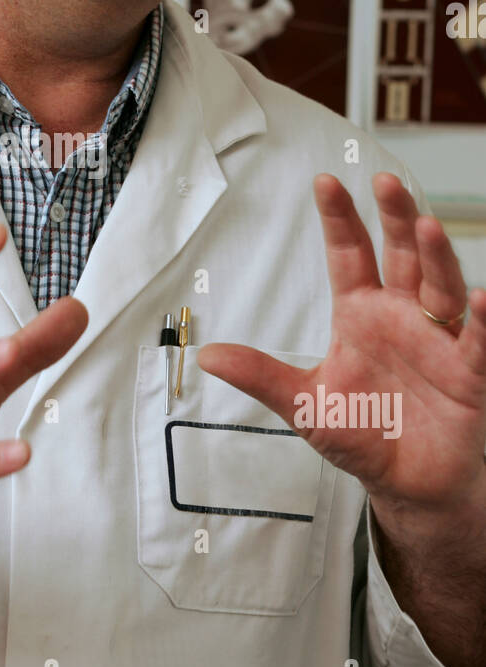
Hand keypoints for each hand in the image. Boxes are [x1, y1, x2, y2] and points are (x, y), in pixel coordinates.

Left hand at [196, 173, 485, 515]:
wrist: (408, 485)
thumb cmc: (363, 435)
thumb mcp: (303, 404)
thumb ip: (261, 376)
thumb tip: (209, 355)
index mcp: (360, 314)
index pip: (348, 254)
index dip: (339, 219)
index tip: (325, 182)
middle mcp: (402, 315)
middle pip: (401, 254)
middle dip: (394, 217)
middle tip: (384, 182)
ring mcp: (438, 339)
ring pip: (441, 285)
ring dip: (435, 256)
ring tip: (426, 226)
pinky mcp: (469, 372)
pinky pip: (478, 340)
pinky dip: (484, 320)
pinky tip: (482, 296)